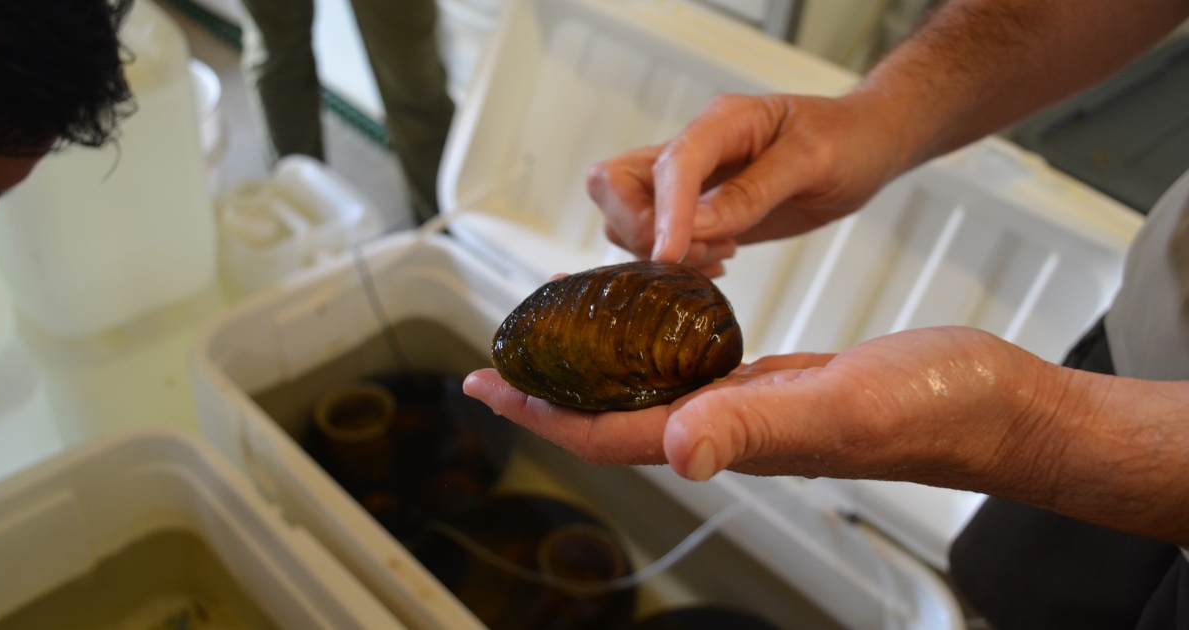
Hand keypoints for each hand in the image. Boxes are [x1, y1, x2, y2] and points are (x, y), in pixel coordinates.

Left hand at [464, 326, 1048, 484]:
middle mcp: (732, 430)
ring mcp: (756, 409)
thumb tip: (675, 448)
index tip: (486, 384)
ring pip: (653, 395)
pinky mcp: (782, 384)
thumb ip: (756, 424)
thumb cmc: (933, 410)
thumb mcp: (840, 406)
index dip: (543, 412)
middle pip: (616, 417)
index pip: (612, 432)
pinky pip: (697, 373)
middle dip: (553, 394)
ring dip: (598, 373)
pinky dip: (657, 350)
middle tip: (502, 361)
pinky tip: (648, 328)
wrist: (993, 405)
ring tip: (561, 342)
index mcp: (731, 437)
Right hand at [587, 93, 906, 275]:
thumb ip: (754, 192)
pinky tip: (718, 262)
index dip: (663, 213)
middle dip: (640, 230)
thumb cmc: (848, 141)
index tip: (670, 257)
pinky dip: (675, 260)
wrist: (865, 146)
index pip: (671, 165)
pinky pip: (656, 237)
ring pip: (626, 215)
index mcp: (721, 122)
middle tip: (692, 254)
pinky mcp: (697, 210)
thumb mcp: (814, 161)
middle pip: (616, 183)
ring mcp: (691, 181)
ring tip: (720, 256)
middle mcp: (694, 148)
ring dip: (660, 250)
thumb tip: (697, 227)